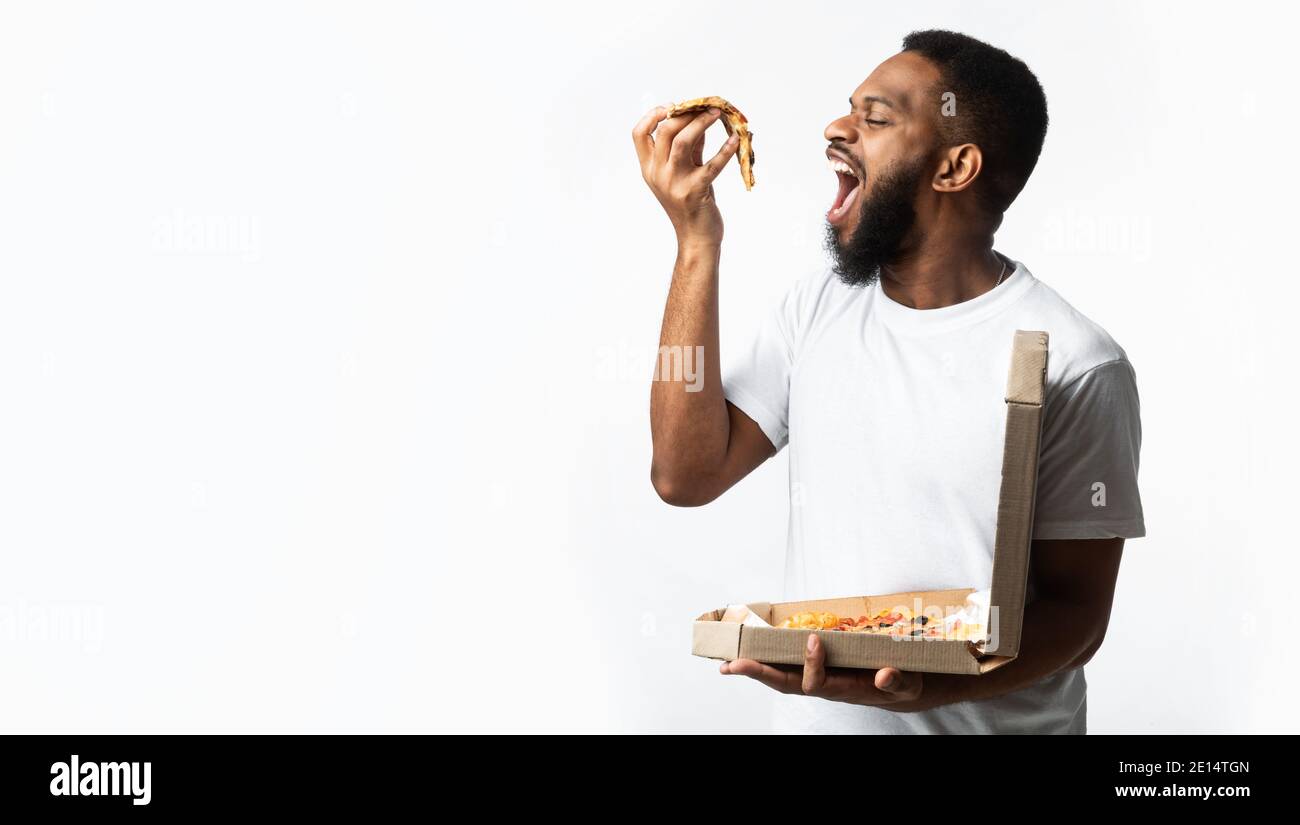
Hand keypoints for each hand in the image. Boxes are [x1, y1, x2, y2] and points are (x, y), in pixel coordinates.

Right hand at [632, 103, 741, 246]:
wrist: (695, 237)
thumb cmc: (690, 203)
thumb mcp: (683, 172)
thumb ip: (688, 147)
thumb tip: (698, 118)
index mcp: (649, 168)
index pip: (639, 134)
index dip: (653, 115)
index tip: (672, 106)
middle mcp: (657, 174)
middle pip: (665, 131)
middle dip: (686, 112)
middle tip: (705, 107)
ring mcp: (675, 183)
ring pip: (683, 141)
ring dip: (701, 123)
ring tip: (717, 113)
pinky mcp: (695, 192)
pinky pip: (712, 165)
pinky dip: (725, 150)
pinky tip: (735, 139)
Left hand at [720, 633, 923, 707]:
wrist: (900, 687)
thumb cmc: (903, 683)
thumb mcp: (907, 684)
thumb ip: (897, 681)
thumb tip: (885, 676)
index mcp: (844, 690)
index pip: (817, 683)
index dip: (812, 664)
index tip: (814, 639)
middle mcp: (825, 685)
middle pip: (786, 684)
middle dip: (759, 674)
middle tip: (731, 665)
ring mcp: (819, 677)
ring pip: (781, 677)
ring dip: (755, 669)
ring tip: (727, 663)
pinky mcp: (817, 667)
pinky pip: (787, 665)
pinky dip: (767, 659)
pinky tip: (748, 653)